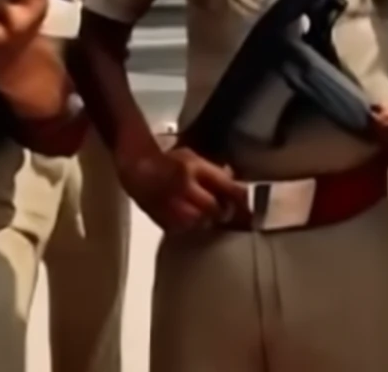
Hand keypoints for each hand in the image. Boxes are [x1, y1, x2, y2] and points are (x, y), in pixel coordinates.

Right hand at [121, 147, 249, 233]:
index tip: (251, 206)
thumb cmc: (168, 159)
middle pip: (215, 209)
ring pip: (201, 223)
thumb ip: (214, 172)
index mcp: (195, 168)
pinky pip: (185, 230)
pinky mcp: (163, 220)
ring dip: (208, 221)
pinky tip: (194, 222)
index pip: (227, 187)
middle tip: (228, 213)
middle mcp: (185, 187)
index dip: (241, 198)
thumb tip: (235, 184)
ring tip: (210, 218)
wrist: (136, 167)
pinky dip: (192, 228)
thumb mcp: (194, 157)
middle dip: (224, 212)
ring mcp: (173, 205)